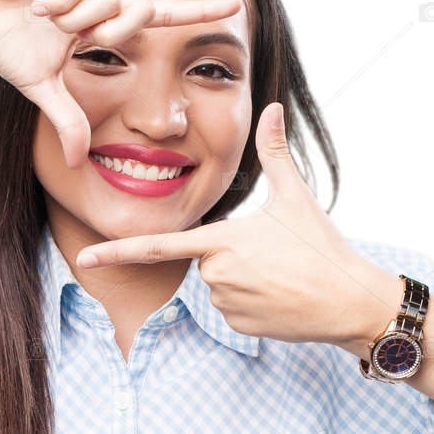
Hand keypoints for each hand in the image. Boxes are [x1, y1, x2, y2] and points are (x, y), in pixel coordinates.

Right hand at [0, 0, 241, 167]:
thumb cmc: (4, 41)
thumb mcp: (43, 89)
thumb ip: (68, 121)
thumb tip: (78, 163)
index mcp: (104, 21)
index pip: (159, 17)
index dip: (195, 14)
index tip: (234, 8)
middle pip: (139, 12)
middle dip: (111, 34)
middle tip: (76, 39)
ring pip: (110, 0)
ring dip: (76, 21)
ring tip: (44, 20)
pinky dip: (60, 3)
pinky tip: (36, 6)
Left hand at [75, 102, 402, 349]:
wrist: (347, 301)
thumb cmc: (322, 247)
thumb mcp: (295, 196)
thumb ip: (275, 152)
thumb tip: (273, 107)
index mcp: (221, 240)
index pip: (159, 245)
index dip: (118, 251)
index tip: (86, 257)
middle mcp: (216, 275)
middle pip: (206, 260)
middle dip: (233, 254)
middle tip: (277, 256)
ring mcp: (226, 304)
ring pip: (219, 285)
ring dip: (244, 278)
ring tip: (282, 275)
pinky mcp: (239, 326)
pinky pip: (233, 308)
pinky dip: (253, 301)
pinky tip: (281, 297)